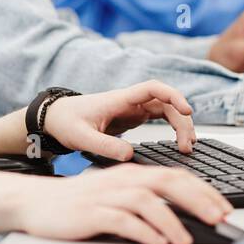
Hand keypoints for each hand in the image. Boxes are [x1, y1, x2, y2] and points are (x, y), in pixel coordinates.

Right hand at [21, 163, 231, 243]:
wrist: (34, 203)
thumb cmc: (76, 204)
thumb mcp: (115, 198)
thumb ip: (145, 205)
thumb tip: (181, 222)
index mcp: (130, 174)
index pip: (174, 176)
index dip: (203, 191)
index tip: (224, 209)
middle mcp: (120, 180)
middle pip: (166, 182)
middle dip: (197, 200)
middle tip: (218, 219)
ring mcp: (104, 196)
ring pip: (145, 201)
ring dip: (170, 220)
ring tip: (185, 240)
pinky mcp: (89, 213)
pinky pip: (120, 220)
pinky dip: (142, 231)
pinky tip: (155, 243)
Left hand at [42, 80, 196, 160]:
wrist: (56, 119)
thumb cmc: (66, 123)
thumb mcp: (81, 138)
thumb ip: (104, 146)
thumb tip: (129, 155)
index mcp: (119, 100)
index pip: (152, 88)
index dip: (172, 96)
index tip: (187, 111)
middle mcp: (130, 101)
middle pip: (166, 102)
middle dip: (182, 120)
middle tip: (187, 145)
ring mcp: (133, 108)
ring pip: (167, 110)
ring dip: (180, 125)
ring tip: (187, 147)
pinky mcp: (133, 117)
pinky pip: (160, 117)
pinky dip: (172, 128)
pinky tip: (179, 142)